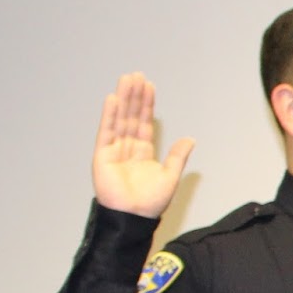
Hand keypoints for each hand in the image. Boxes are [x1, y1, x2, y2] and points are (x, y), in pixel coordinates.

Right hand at [91, 73, 194, 218]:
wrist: (135, 217)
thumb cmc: (151, 203)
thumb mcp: (170, 176)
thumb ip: (178, 156)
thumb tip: (190, 139)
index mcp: (143, 153)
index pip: (145, 123)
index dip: (147, 105)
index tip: (149, 86)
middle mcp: (128, 148)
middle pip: (131, 116)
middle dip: (134, 96)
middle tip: (137, 75)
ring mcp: (114, 150)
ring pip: (119, 119)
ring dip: (123, 99)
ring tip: (126, 79)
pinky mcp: (102, 155)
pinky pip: (106, 131)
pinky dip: (109, 115)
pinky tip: (113, 99)